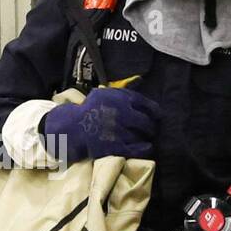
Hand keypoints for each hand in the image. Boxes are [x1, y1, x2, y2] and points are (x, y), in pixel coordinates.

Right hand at [43, 86, 159, 163]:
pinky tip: (147, 146)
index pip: (145, 103)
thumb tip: (141, 81)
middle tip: (152, 128)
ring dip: (146, 136)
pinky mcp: (115, 146)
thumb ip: (122, 91)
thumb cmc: (90, 109)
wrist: (72, 127)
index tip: (158, 114)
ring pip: (141, 135)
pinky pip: (137, 149)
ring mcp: (119, 131)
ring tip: (146, 136)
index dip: (155, 110)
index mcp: (119, 99)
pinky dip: (145, 148)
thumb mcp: (104, 94)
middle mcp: (121, 114)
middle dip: (151, 126)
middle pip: (146, 121)